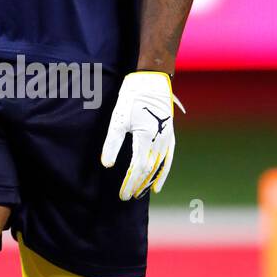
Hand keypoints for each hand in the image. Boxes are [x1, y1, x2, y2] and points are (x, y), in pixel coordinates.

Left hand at [100, 71, 184, 199]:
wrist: (152, 80)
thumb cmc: (133, 97)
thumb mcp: (118, 119)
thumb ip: (112, 143)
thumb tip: (107, 165)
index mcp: (146, 138)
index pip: (138, 168)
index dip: (130, 183)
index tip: (122, 194)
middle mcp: (159, 141)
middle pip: (149, 171)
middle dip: (138, 185)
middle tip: (127, 197)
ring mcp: (167, 139)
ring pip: (159, 167)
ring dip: (149, 182)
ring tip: (140, 194)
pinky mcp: (169, 136)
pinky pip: (168, 160)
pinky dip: (163, 174)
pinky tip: (157, 184)